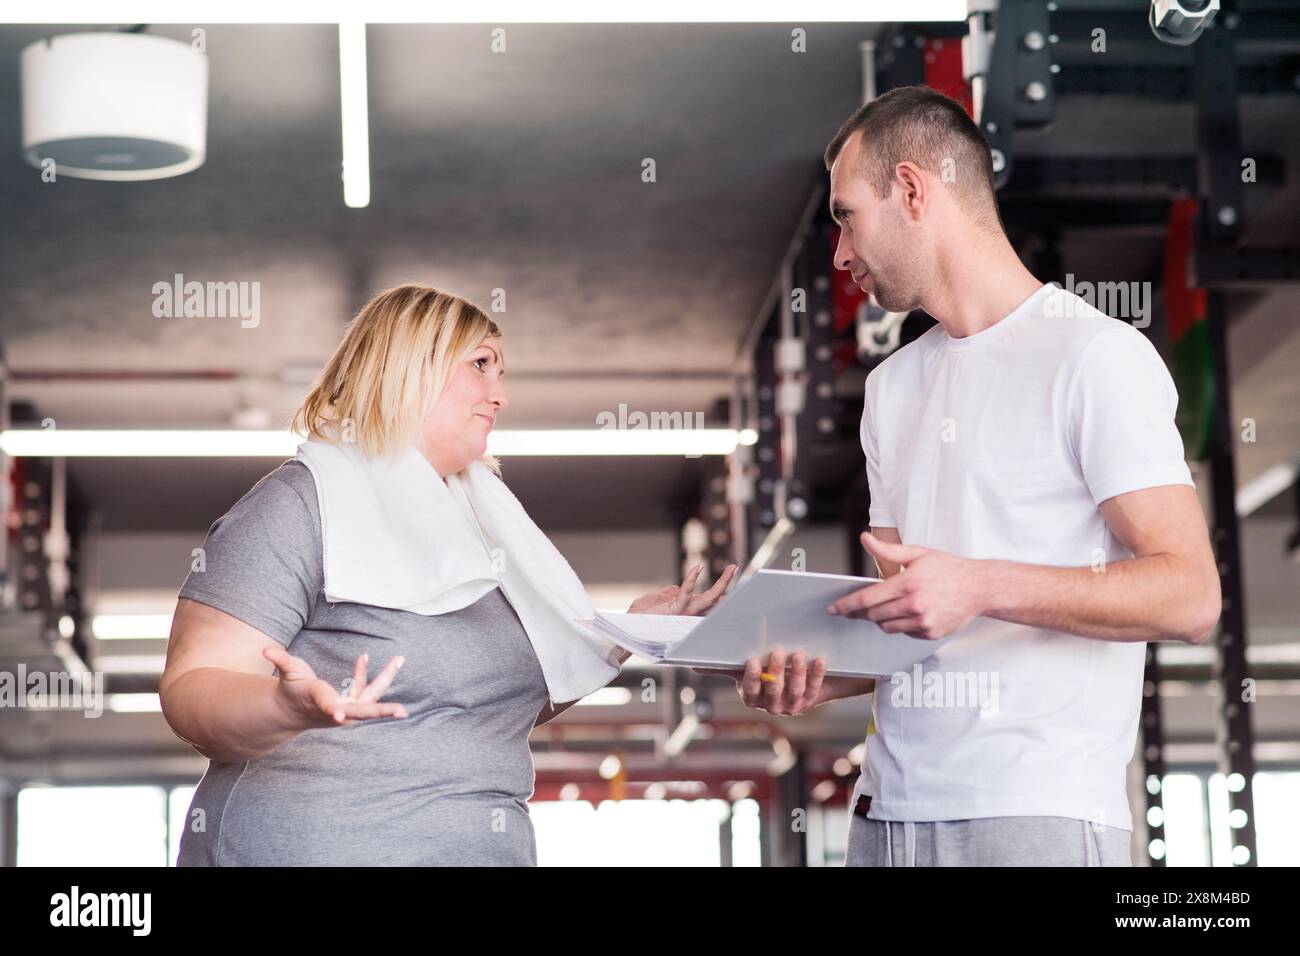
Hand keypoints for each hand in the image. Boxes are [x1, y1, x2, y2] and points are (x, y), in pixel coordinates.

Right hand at [265, 645, 408, 728]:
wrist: (293, 712)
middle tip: (402, 711)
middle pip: (362, 710)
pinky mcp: (353, 704)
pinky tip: (363, 657)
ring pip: (371, 695)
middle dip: (381, 711)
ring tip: (399, 658)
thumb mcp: (287, 674)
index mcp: (318, 701)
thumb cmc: (291, 690)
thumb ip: (281, 661)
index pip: (326, 703)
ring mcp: (347, 708)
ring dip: (386, 677)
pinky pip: (366, 688)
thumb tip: (266, 650)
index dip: (332, 709)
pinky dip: (366, 673)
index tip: (340, 715)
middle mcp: (336, 709)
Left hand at [628, 563, 737, 615]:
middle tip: (736, 566)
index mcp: (687, 612)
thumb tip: (678, 587)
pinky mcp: (674, 611)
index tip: (731, 577)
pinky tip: (698, 567)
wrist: (627, 631)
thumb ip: (669, 593)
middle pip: (714, 599)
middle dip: (727, 583)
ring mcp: (684, 614)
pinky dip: (692, 579)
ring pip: (709, 598)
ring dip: (722, 582)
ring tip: (732, 567)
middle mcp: (690, 615)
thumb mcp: (655, 600)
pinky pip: (686, 594)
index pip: (709, 602)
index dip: (721, 590)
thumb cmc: (639, 618)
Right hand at [694, 650, 832, 715]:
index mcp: (752, 697)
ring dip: (796, 672)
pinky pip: (812, 688)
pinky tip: (818, 660)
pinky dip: (816, 674)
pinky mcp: (809, 700)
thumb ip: (723, 667)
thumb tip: (692, 666)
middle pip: (773, 690)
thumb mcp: (744, 668)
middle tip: (777, 652)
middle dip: (774, 672)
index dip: (752, 678)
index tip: (752, 661)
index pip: (750, 691)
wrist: (796, 676)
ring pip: (793, 691)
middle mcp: (770, 705)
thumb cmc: (764, 669)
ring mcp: (790, 705)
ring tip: (798, 654)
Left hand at [828, 531, 987, 638]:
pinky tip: (908, 612)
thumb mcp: (917, 553)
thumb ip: (888, 550)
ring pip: (886, 627)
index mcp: (908, 583)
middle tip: (855, 608)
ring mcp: (923, 622)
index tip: (834, 608)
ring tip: (887, 606)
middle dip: (861, 612)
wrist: (979, 588)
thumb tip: (865, 539)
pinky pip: (904, 633)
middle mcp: (914, 605)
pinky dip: (900, 624)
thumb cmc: (948, 569)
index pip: (867, 598)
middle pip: (874, 615)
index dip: (847, 605)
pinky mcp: (929, 634)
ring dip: (880, 619)